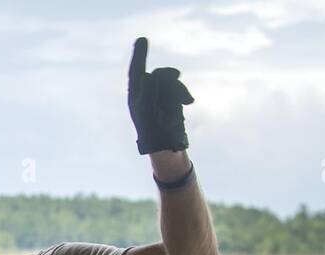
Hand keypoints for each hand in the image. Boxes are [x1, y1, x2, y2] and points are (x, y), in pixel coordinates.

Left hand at [127, 37, 193, 154]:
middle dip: (169, 79)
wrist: (168, 146)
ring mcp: (159, 96)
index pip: (136, 71)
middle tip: (177, 76)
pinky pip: (178, 88)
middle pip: (159, 74)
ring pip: (171, 80)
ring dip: (179, 89)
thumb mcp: (147, 110)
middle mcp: (145, 94)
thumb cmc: (153, 131)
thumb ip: (150, 89)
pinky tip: (189, 102)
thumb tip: (156, 74)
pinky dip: (183, 93)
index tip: (142, 39)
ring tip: (186, 101)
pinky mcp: (171, 99)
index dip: (140, 55)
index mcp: (135, 96)